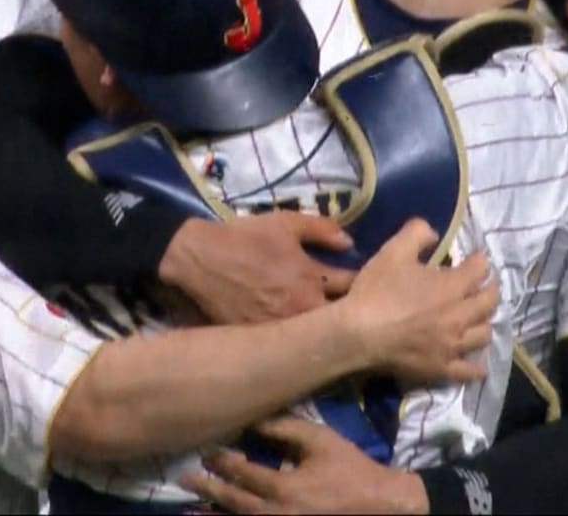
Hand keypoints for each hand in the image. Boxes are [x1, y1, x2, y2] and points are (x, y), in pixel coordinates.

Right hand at [160, 213, 356, 324]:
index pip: (353, 286)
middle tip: (356, 309)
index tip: (369, 283)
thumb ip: (323, 230)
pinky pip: (289, 344)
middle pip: (340, 319)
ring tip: (333, 327)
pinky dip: (298, 340)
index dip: (365, 283)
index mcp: (312, 279)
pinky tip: (303, 338)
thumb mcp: (286, 223)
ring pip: (315, 336)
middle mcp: (301, 309)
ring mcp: (281, 330)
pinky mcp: (261, 340)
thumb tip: (350, 244)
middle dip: (349, 313)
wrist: (199, 260)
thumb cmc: (245, 238)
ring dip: (325, 330)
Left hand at [180, 415, 428, 514]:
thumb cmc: (351, 470)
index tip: (205, 451)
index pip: (241, 473)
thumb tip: (252, 418)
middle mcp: (276, 515)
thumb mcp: (320, 441)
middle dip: (208, 489)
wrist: (381, 506)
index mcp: (283, 488)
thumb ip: (285, 428)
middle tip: (184, 478)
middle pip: (232, 502)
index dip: (221, 461)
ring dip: (213, 515)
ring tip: (189, 511)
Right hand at [339, 219, 496, 383]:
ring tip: (477, 320)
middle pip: (489, 302)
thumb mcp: (394, 250)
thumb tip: (434, 233)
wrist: (358, 333)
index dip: (479, 261)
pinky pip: (469, 371)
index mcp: (453, 286)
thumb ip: (418, 233)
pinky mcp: (442, 368)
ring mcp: (453, 345)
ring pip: (484, 335)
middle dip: (489, 290)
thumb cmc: (377, 290)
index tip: (474, 259)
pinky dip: (477, 367)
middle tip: (483, 286)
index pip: (480, 269)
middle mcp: (460, 316)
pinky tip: (478, 365)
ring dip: (484, 324)